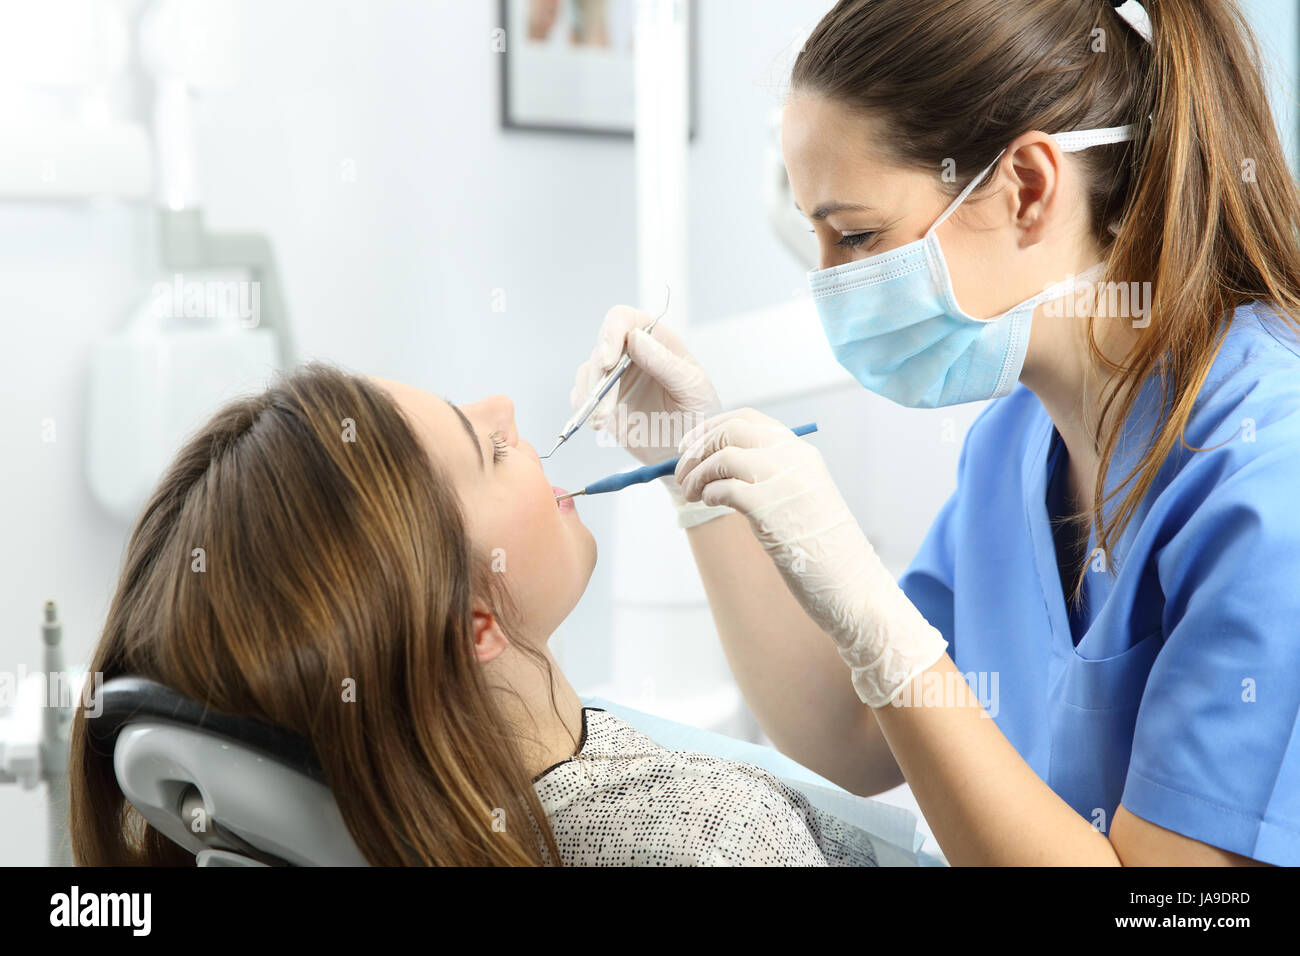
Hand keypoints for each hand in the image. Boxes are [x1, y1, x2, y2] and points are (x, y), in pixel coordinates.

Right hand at [570, 305, 720, 466]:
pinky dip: (584, 408)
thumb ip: (666, 363)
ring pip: (587, 373)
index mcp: (656, 340)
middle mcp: (631, 353)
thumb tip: (635, 337)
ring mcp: (615, 377)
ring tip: (603, 421)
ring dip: (591, 397)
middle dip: (599, 378)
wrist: (689, 450)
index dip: (610, 334)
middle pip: (600, 348)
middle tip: (607, 408)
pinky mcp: (603, 400)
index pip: (623, 319)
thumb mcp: (692, 388)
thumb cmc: (699, 414)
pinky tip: (599, 422)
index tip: (608, 361)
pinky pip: (581, 396)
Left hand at [673, 408, 948, 706]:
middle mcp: (793, 459)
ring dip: (696, 473)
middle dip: (697, 447)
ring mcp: (783, 481)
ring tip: (690, 493)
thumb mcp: (801, 497)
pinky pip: (725, 487)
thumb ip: (770, 476)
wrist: (852, 584)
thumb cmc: (821, 549)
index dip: (711, 426)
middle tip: (681, 470)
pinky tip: (708, 504)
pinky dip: (708, 492)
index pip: (748, 418)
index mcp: (800, 453)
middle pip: (730, 430)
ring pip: (723, 455)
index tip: (691, 444)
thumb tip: (719, 467)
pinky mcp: (771, 509)